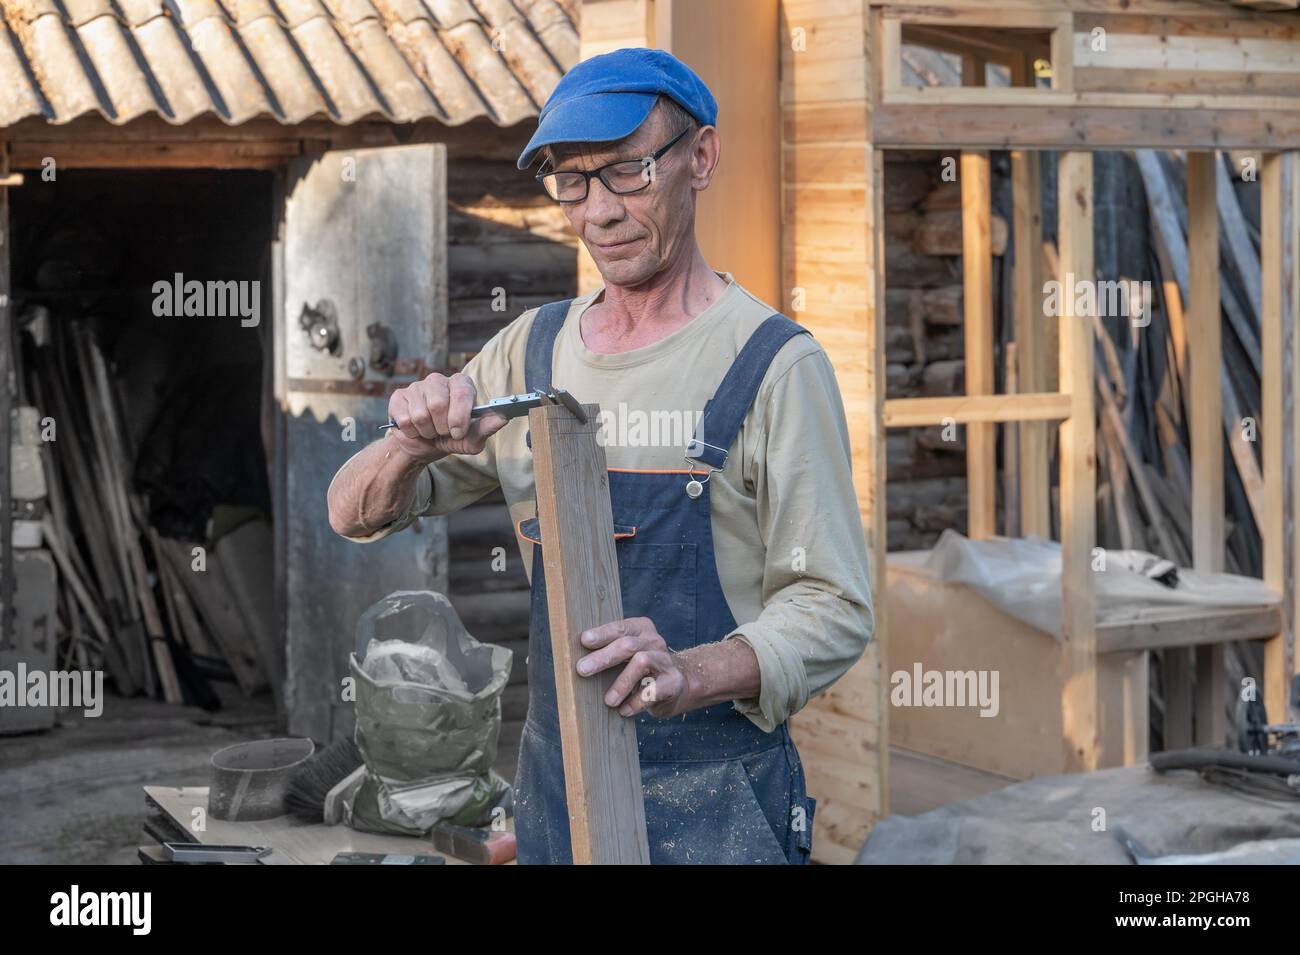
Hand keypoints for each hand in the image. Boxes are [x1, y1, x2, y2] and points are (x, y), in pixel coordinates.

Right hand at [387, 372, 507, 461]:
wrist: (424, 446)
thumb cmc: (452, 437)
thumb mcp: (471, 439)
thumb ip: (486, 428)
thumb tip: (503, 418)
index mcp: (461, 384)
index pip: (461, 392)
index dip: (459, 416)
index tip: (458, 432)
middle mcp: (439, 380)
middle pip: (438, 404)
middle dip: (442, 427)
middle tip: (443, 432)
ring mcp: (417, 386)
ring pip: (420, 414)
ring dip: (427, 431)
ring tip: (430, 431)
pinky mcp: (398, 397)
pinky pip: (404, 419)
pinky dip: (412, 432)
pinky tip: (416, 429)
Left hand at [576, 617, 693, 718]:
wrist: (677, 685)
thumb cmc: (639, 670)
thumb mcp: (626, 655)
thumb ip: (608, 651)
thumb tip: (576, 661)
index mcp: (641, 629)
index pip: (620, 627)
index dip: (602, 633)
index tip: (584, 641)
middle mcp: (654, 641)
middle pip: (628, 644)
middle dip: (603, 657)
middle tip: (583, 670)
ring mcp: (665, 661)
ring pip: (642, 662)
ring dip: (621, 683)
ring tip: (608, 701)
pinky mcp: (673, 682)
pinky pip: (652, 690)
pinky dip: (635, 702)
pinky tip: (624, 710)